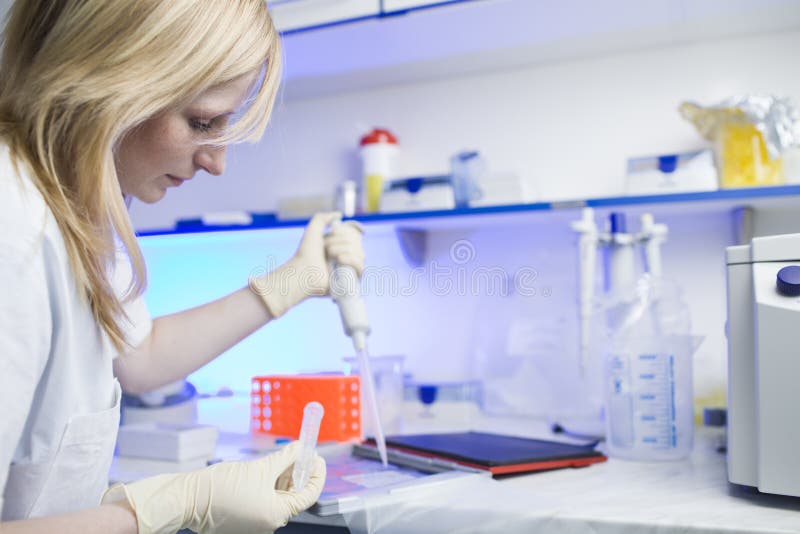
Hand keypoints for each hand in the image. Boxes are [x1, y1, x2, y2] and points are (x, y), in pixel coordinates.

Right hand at [102, 441, 325, 533]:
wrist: (188, 499)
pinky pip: (265, 501)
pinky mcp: (245, 520)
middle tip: (301, 452)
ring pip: (279, 498)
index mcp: (276, 515)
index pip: (309, 494)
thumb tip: (300, 448)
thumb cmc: (223, 486)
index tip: (317, 456)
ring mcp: (256, 524)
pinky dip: (271, 485)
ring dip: (284, 478)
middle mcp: (269, 524)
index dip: (316, 473)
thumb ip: (285, 459)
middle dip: (299, 473)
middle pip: (294, 496)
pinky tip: (270, 469)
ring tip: (286, 457)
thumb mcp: (260, 468)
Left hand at [250, 211, 364, 317]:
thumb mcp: (313, 229)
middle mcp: (346, 257)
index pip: (354, 235)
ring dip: (343, 251)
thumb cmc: (306, 252)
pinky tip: (340, 260)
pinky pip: (361, 267)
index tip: (331, 234)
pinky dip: (352, 261)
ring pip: (360, 253)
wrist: (303, 271)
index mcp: (340, 246)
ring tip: (330, 257)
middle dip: (340, 242)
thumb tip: (339, 215)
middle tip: (326, 250)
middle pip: (357, 242)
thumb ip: (323, 218)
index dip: (344, 233)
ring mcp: (349, 269)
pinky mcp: (351, 281)